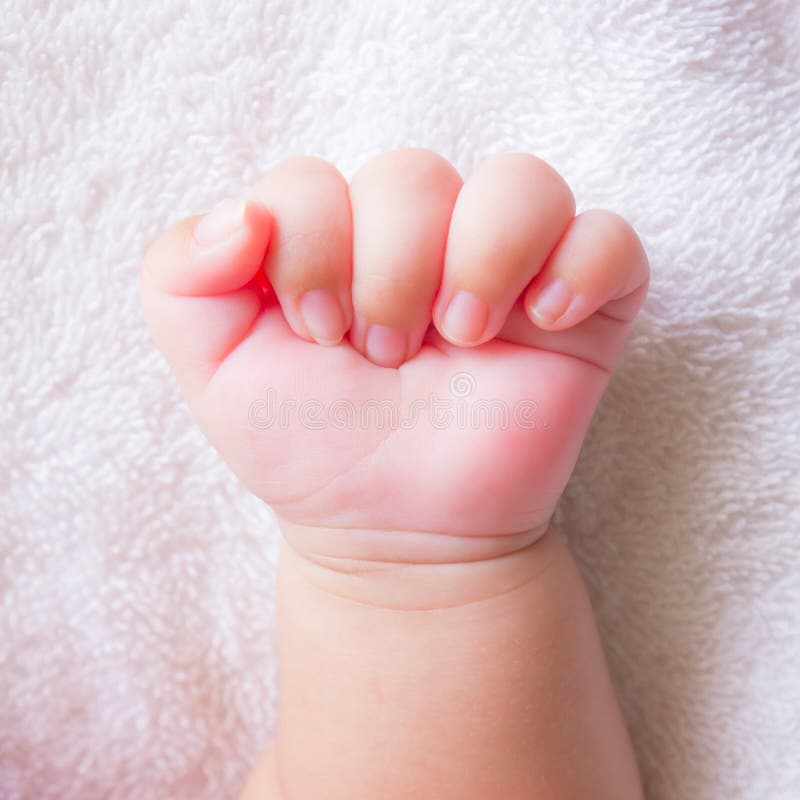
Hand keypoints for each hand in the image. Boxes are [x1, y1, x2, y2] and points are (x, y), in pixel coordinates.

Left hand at [140, 149, 647, 562]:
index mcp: (337, 236)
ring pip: (521, 183)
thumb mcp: (212, 370)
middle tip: (384, 357)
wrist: (393, 533)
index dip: (310, 248)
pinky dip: (584, 265)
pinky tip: (545, 323)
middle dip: (390, 273)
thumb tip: (242, 215)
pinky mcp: (580, 308)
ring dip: (480, 259)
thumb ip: (180, 277)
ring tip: (461, 340)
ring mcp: (506, 268)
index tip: (319, 336)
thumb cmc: (310, 448)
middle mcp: (423, 238)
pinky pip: (611, 238)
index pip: (312, 178)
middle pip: (413, 175)